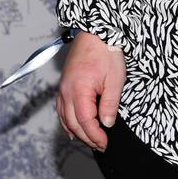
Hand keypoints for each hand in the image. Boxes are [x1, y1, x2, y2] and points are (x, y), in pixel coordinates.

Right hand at [56, 31, 125, 151]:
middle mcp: (66, 92)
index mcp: (79, 91)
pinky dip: (67, 122)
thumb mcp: (115, 79)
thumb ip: (110, 104)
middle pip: (73, 123)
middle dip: (87, 137)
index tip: (105, 143)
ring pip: (65, 118)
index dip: (95, 136)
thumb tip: (106, 124)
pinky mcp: (64, 85)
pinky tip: (72, 129)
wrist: (96, 32)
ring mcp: (63, 89)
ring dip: (77, 132)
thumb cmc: (106, 52)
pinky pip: (62, 109)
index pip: (85, 122)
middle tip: (101, 146)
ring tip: (90, 141)